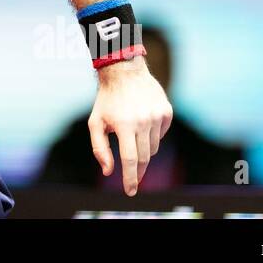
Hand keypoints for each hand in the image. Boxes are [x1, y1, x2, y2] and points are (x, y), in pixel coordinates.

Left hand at [87, 60, 172, 195]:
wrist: (124, 71)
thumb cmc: (107, 99)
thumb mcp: (95, 122)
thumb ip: (99, 148)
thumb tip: (108, 171)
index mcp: (124, 124)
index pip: (130, 159)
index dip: (130, 178)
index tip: (130, 191)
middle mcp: (143, 121)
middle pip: (144, 157)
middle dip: (137, 172)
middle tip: (133, 180)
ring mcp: (157, 116)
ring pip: (153, 148)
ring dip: (144, 151)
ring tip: (132, 139)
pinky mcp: (167, 112)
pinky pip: (161, 135)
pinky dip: (152, 137)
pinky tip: (142, 125)